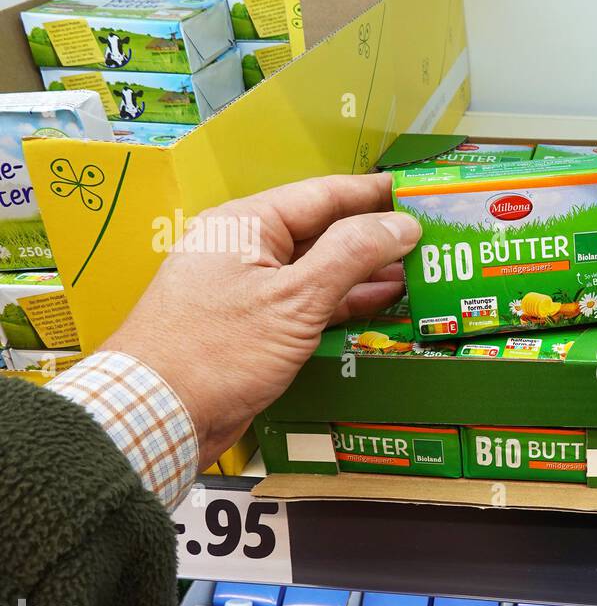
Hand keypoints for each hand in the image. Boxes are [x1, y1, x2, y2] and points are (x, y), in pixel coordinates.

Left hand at [102, 173, 419, 468]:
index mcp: (249, 224)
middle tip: (428, 236)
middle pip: (323, 231)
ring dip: (365, 272)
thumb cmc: (218, 349)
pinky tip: (381, 303)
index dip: (374, 194)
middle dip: (375, 235)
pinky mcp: (253, 326)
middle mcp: (247, 248)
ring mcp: (249, 288)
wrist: (158, 414)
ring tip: (417, 270)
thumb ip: (351, 255)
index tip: (417, 192)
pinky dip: (343, 303)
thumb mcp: (295, 298)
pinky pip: (308, 302)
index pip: (325, 195)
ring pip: (318, 269)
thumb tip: (401, 223)